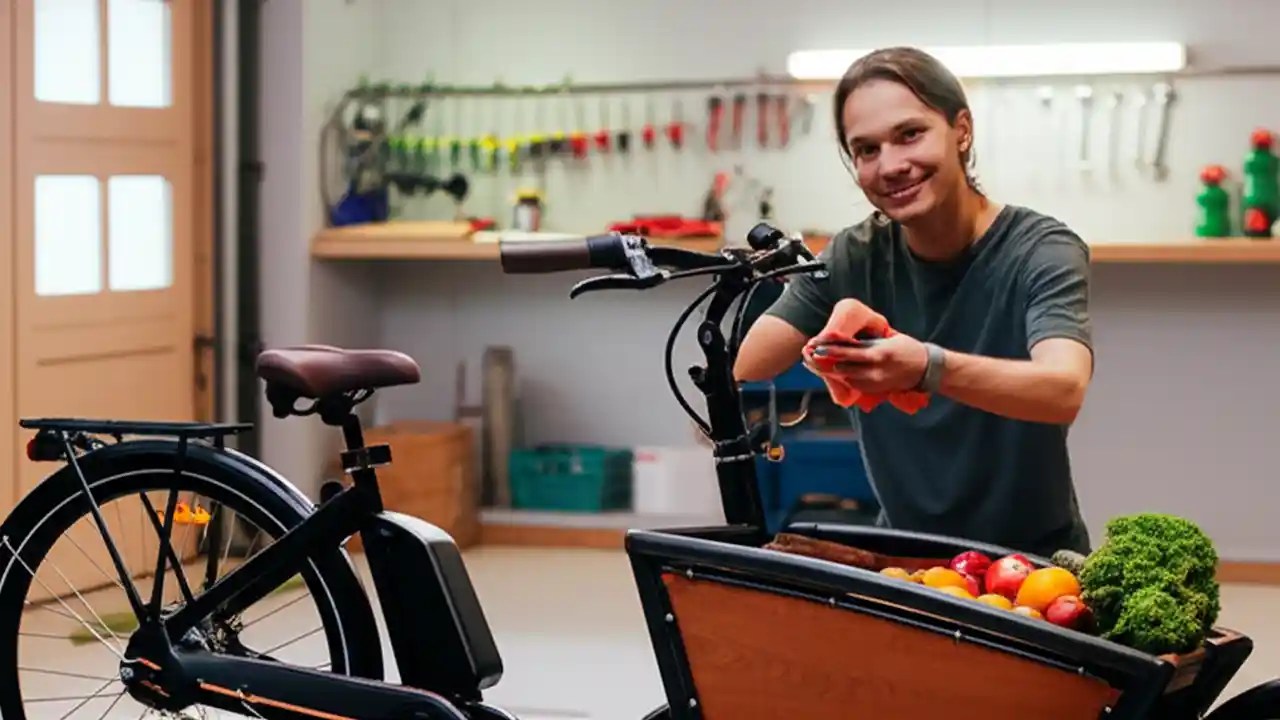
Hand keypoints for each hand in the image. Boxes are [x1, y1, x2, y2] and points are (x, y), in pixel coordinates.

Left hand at [807, 334, 929, 393]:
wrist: (925, 368)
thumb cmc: (906, 349)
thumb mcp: (887, 340)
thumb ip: (866, 343)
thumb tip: (843, 341)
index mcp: (879, 352)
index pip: (849, 351)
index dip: (831, 349)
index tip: (816, 345)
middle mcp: (876, 369)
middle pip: (844, 367)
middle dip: (826, 362)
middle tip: (811, 354)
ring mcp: (875, 382)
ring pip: (847, 378)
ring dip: (833, 371)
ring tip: (817, 364)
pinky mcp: (876, 389)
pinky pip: (855, 385)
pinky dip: (845, 379)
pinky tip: (835, 373)